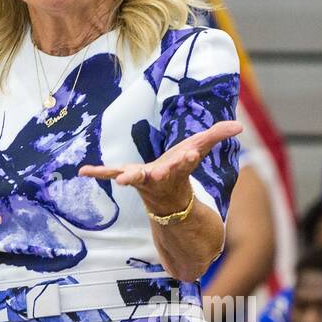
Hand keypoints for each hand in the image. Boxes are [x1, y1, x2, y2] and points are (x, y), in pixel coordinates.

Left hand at [79, 120, 242, 216]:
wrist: (166, 196)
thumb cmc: (181, 167)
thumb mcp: (199, 148)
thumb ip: (217, 135)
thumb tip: (240, 125)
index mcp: (179, 168)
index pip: (186, 162)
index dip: (188, 158)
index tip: (192, 153)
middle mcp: (161, 177)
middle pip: (161, 175)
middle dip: (161, 173)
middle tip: (158, 172)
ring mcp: (142, 180)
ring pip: (136, 179)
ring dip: (128, 178)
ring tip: (121, 179)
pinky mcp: (126, 177)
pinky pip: (110, 175)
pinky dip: (97, 173)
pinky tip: (82, 171)